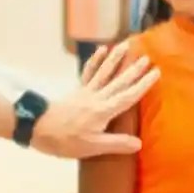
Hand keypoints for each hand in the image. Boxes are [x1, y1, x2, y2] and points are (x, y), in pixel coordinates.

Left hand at [30, 41, 158, 158]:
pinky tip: (100, 50)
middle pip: (119, 81)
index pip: (128, 96)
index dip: (143, 85)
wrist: (37, 128)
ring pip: (104, 72)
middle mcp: (97, 98)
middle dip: (134, 70)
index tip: (156, 72)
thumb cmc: (65, 141)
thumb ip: (116, 143)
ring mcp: (86, 92)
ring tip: (125, 45)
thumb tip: (139, 143)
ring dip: (115, 59)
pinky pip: (88, 73)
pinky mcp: (77, 91)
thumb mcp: (92, 147)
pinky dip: (95, 61)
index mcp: (103, 111)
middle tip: (147, 57)